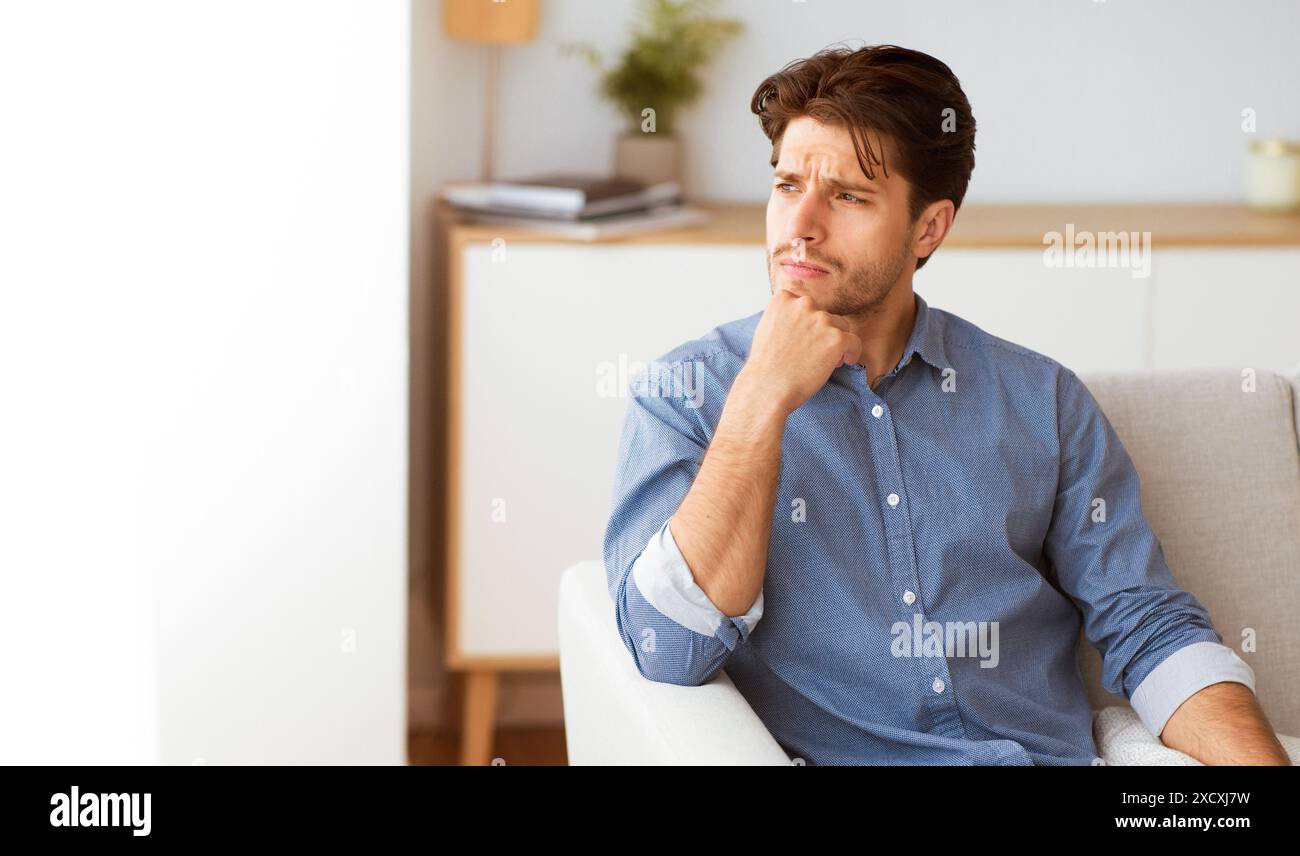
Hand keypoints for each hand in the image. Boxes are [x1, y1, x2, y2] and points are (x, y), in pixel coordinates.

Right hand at [735, 287, 861, 416]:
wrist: (768, 388)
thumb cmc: (765, 365)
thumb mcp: (766, 328)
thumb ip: (785, 317)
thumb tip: (803, 319)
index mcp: (784, 299)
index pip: (806, 305)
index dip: (807, 323)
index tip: (805, 339)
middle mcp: (804, 304)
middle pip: (824, 315)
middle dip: (822, 333)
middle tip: (814, 353)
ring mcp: (821, 320)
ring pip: (841, 327)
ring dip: (835, 342)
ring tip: (824, 361)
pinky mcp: (836, 338)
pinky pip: (854, 342)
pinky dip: (852, 352)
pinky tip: (845, 361)